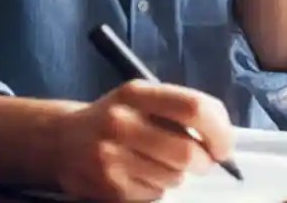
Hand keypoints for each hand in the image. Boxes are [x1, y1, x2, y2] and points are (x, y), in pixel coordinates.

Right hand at [45, 80, 234, 200]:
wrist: (62, 140)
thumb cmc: (117, 117)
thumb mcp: (142, 99)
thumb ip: (180, 111)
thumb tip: (222, 140)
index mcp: (137, 93)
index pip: (194, 108)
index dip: (219, 130)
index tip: (224, 145)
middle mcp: (121, 121)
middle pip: (187, 151)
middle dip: (203, 162)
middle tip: (200, 162)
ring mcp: (111, 157)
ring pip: (173, 177)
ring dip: (177, 175)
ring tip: (159, 163)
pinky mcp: (108, 187)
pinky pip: (155, 194)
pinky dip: (157, 188)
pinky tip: (140, 174)